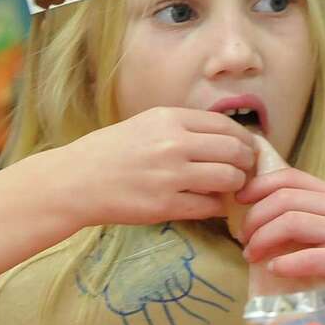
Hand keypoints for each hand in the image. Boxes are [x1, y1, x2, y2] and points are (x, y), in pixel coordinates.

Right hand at [57, 108, 257, 227]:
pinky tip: (210, 204)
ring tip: (228, 189)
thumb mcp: (147, 124)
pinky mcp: (166, 205)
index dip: (245, 139)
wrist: (77, 180)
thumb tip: (225, 138)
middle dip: (247, 163)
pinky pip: (210, 206)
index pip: (227, 126)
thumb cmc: (111, 151)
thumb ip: (184, 128)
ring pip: (229, 179)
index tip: (247, 149)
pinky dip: (217, 206)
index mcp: (170, 118)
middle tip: (245, 171)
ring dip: (235, 186)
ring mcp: (171, 175)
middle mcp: (174, 143)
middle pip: (235, 151)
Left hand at [236, 167, 324, 281]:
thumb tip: (261, 216)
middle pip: (283, 198)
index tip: (238, 200)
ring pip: (290, 221)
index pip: (289, 176)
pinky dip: (284, 262)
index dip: (257, 185)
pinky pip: (307, 256)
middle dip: (254, 218)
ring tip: (252, 255)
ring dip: (263, 239)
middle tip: (244, 239)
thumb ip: (310, 216)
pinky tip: (275, 270)